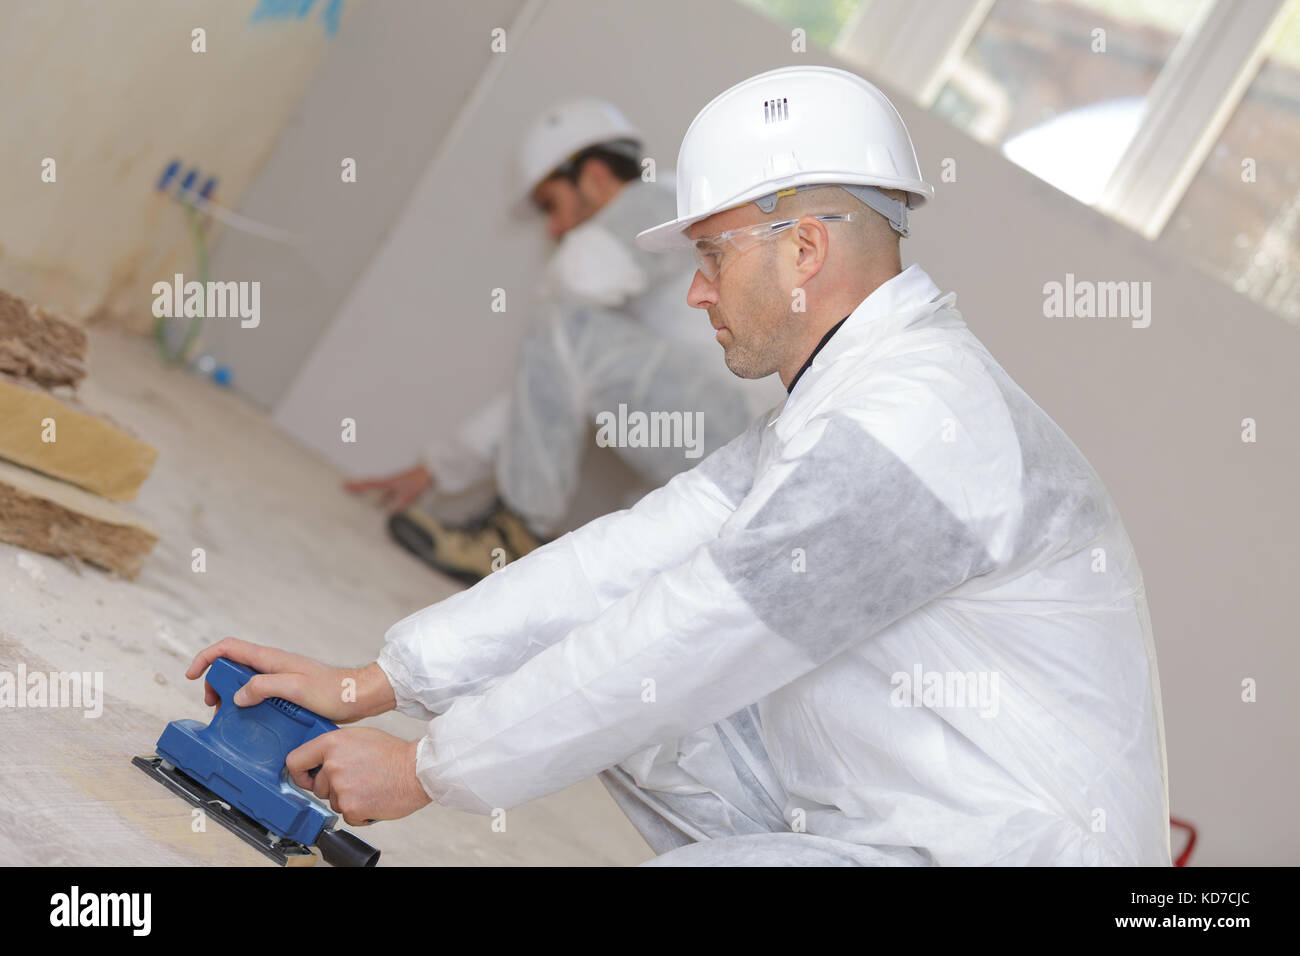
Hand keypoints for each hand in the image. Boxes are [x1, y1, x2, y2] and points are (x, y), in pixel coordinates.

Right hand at [186, 637, 395, 722]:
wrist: (358, 697)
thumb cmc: (333, 691)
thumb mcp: (296, 689)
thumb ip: (265, 687)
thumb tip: (238, 695)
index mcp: (272, 659)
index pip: (230, 648)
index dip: (206, 658)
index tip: (193, 676)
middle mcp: (273, 665)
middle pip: (232, 666)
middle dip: (216, 682)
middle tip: (213, 705)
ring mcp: (280, 677)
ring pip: (244, 681)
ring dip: (231, 695)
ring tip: (228, 715)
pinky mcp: (287, 690)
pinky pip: (258, 692)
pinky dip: (247, 703)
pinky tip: (250, 720)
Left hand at [286, 727, 430, 824]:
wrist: (417, 771)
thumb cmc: (394, 753)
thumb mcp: (360, 736)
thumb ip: (336, 747)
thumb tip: (319, 759)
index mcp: (333, 744)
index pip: (295, 761)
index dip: (299, 774)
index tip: (307, 779)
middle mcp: (333, 766)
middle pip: (317, 787)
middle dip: (333, 787)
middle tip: (357, 779)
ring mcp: (341, 788)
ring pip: (333, 802)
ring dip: (348, 799)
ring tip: (369, 786)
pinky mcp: (351, 808)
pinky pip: (347, 815)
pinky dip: (359, 812)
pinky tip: (374, 798)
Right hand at [343, 464, 432, 511]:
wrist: (432, 471)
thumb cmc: (419, 480)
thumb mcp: (409, 495)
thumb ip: (399, 504)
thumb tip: (389, 513)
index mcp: (388, 482)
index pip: (368, 484)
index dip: (356, 485)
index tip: (343, 484)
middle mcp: (389, 482)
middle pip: (370, 486)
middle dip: (359, 488)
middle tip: (345, 488)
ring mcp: (395, 484)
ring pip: (379, 491)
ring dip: (371, 494)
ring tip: (360, 499)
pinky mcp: (401, 487)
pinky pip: (388, 493)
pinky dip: (383, 498)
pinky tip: (382, 505)